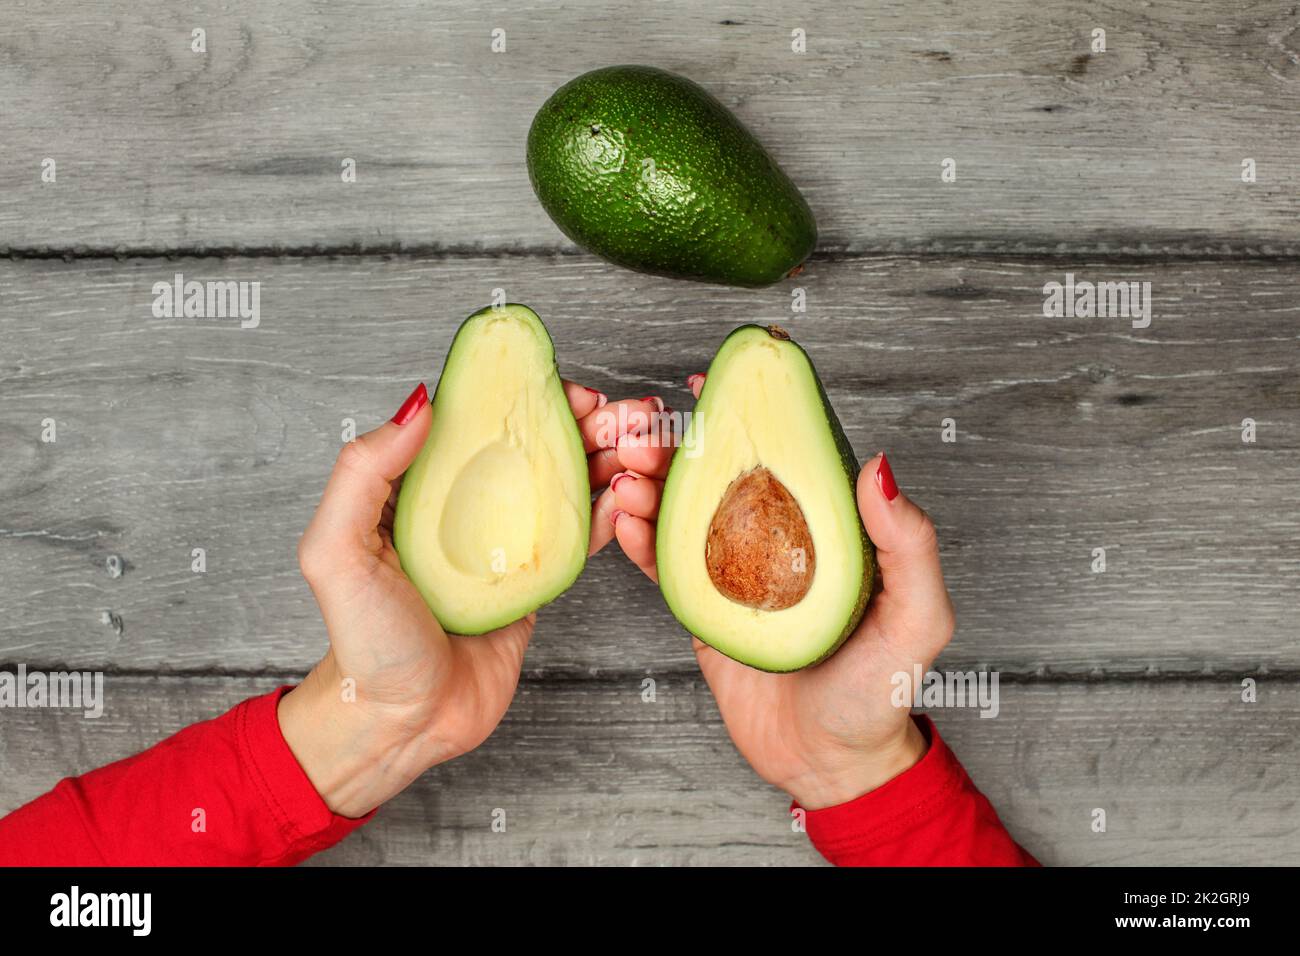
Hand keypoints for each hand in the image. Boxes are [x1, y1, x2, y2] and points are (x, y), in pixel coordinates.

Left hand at [279, 380, 640, 817]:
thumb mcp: (336, 550)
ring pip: (563, 485)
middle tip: (622, 414)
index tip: (564, 385)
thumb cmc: (363, 642)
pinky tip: (626, 495)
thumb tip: (421, 402)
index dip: (525, 395)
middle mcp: (465, 507)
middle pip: (532, 447)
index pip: (479, 421)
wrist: (401, 723)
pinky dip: (605, 513)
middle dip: (582, 422)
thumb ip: (365, 471)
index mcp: (420, 488)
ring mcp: (504, 543)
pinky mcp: (534, 582)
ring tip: (637, 445)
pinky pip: (576, 538)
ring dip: (604, 459)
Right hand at [609, 376, 954, 809]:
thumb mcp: (915, 620)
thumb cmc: (881, 692)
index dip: (752, 408)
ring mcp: (736, 569)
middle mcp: (779, 535)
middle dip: (682, 441)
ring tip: (628, 468)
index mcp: (829, 524)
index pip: (789, 448)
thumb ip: (910, 545)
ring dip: (652, 480)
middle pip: (724, 471)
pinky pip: (667, 562)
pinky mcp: (704, 605)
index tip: (717, 374)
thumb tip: (880, 463)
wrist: (832, 764)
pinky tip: (625, 514)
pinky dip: (642, 535)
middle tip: (648, 429)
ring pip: (686, 507)